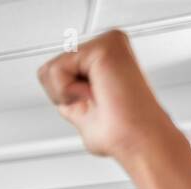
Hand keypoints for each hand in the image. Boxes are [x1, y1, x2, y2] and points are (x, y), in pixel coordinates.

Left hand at [37, 30, 190, 188]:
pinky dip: (71, 95)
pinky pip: (58, 72)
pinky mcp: (105, 46)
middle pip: (48, 71)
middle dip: (62, 99)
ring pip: (51, 72)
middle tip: (95, 112)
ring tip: (99, 107)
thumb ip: (70, 96)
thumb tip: (56, 94)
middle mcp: (107, 44)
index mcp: (104, 59)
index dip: (63, 102)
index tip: (93, 112)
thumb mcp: (83, 114)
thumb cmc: (121, 137)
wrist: (142, 145)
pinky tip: (99, 100)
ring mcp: (108, 42)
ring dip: (68, 99)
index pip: (53, 74)